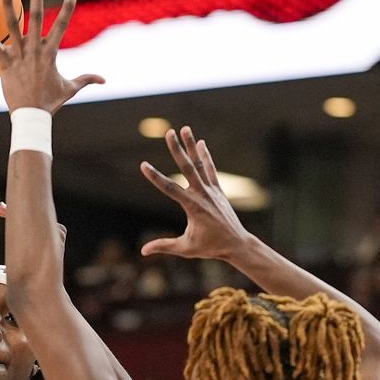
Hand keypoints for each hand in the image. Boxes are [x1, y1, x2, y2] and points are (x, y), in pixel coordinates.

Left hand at [0, 0, 103, 113]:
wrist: (31, 117)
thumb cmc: (49, 103)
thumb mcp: (70, 89)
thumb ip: (86, 79)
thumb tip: (104, 79)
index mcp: (50, 53)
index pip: (61, 26)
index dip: (67, 10)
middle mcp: (35, 50)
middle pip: (37, 17)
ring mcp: (19, 55)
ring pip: (13, 26)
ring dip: (9, 6)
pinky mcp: (4, 63)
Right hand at [138, 126, 254, 260]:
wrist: (236, 243)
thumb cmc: (210, 247)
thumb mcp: (185, 248)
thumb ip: (164, 246)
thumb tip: (143, 251)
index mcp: (193, 206)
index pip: (170, 188)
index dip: (155, 177)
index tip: (143, 165)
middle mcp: (203, 194)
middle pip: (187, 167)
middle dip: (177, 149)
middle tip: (169, 132)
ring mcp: (212, 190)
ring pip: (199, 164)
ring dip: (192, 146)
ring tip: (185, 128)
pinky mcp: (218, 190)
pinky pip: (210, 169)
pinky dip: (205, 156)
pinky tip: (201, 143)